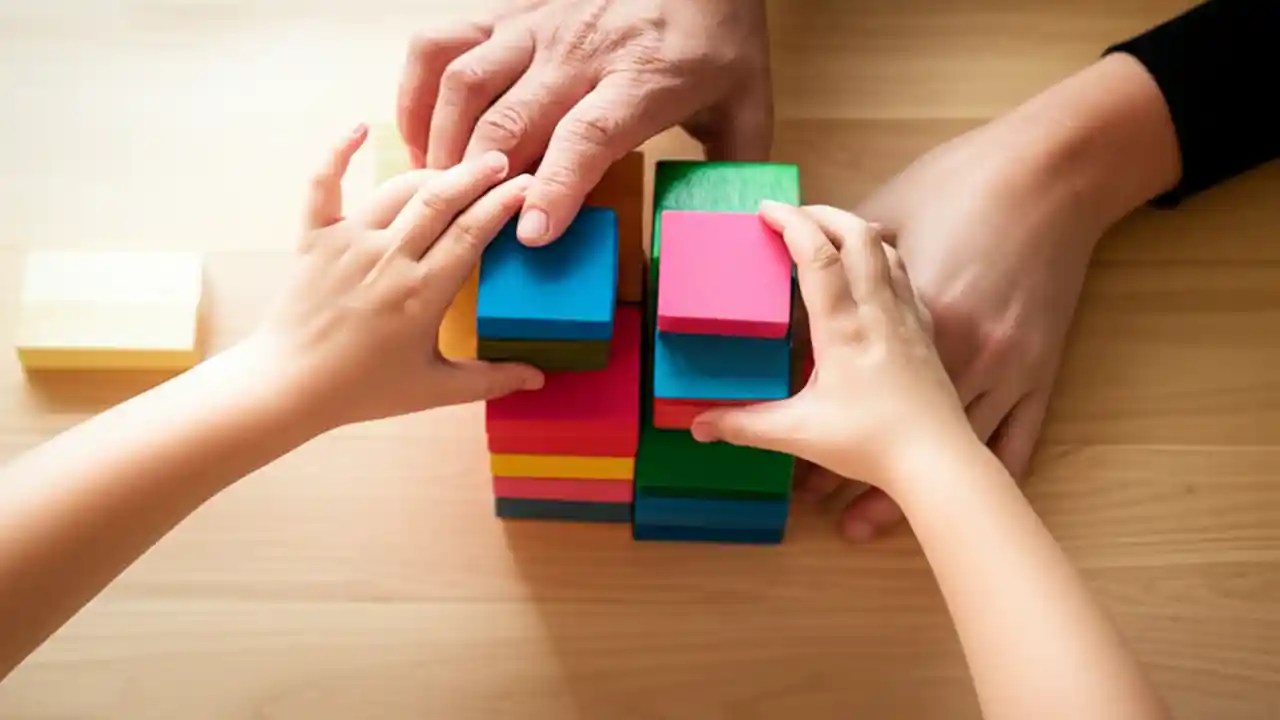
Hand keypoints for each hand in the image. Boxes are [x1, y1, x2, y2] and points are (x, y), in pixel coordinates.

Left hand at [246, 125, 543, 431]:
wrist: (288, 387)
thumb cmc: (362, 391)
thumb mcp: (434, 390)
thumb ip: (491, 380)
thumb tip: (539, 377)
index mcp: (423, 293)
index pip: (474, 232)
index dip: (505, 204)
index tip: (530, 187)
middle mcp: (388, 258)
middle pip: (441, 199)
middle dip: (477, 174)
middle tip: (504, 161)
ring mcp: (348, 242)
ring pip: (398, 189)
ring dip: (432, 170)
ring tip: (459, 165)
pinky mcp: (314, 238)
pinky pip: (324, 184)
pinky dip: (338, 151)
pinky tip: (358, 127)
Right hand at [397, 0, 771, 244]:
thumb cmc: (717, 36)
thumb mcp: (746, 104)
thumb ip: (736, 167)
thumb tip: (725, 229)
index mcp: (641, 79)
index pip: (587, 136)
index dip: (555, 187)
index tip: (530, 234)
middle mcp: (580, 52)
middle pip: (512, 120)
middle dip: (481, 181)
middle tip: (469, 228)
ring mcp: (537, 28)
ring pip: (466, 83)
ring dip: (443, 141)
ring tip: (439, 189)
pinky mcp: (510, 11)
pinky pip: (444, 42)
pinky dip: (417, 88)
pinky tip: (419, 131)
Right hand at [690, 202, 973, 496]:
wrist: (938, 459)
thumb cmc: (869, 443)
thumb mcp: (798, 434)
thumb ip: (745, 425)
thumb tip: (697, 426)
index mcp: (842, 327)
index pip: (817, 255)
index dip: (790, 222)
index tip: (765, 209)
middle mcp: (877, 310)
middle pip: (858, 234)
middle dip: (822, 212)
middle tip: (792, 215)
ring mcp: (906, 316)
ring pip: (885, 249)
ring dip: (853, 229)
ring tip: (826, 232)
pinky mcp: (924, 330)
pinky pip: (903, 276)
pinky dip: (880, 258)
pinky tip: (868, 273)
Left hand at [792, 54, 1180, 540]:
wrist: (1053, 176)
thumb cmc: (964, 187)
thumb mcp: (885, 217)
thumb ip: (840, 263)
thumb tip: (794, 290)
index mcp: (903, 313)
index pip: (842, 381)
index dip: (794, 403)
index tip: (758, 431)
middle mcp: (952, 350)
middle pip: (889, 425)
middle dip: (838, 467)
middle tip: (803, 494)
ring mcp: (1002, 368)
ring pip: (943, 451)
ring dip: (894, 489)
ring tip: (851, 520)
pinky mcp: (1038, 374)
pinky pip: (1012, 444)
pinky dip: (977, 479)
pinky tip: (950, 504)